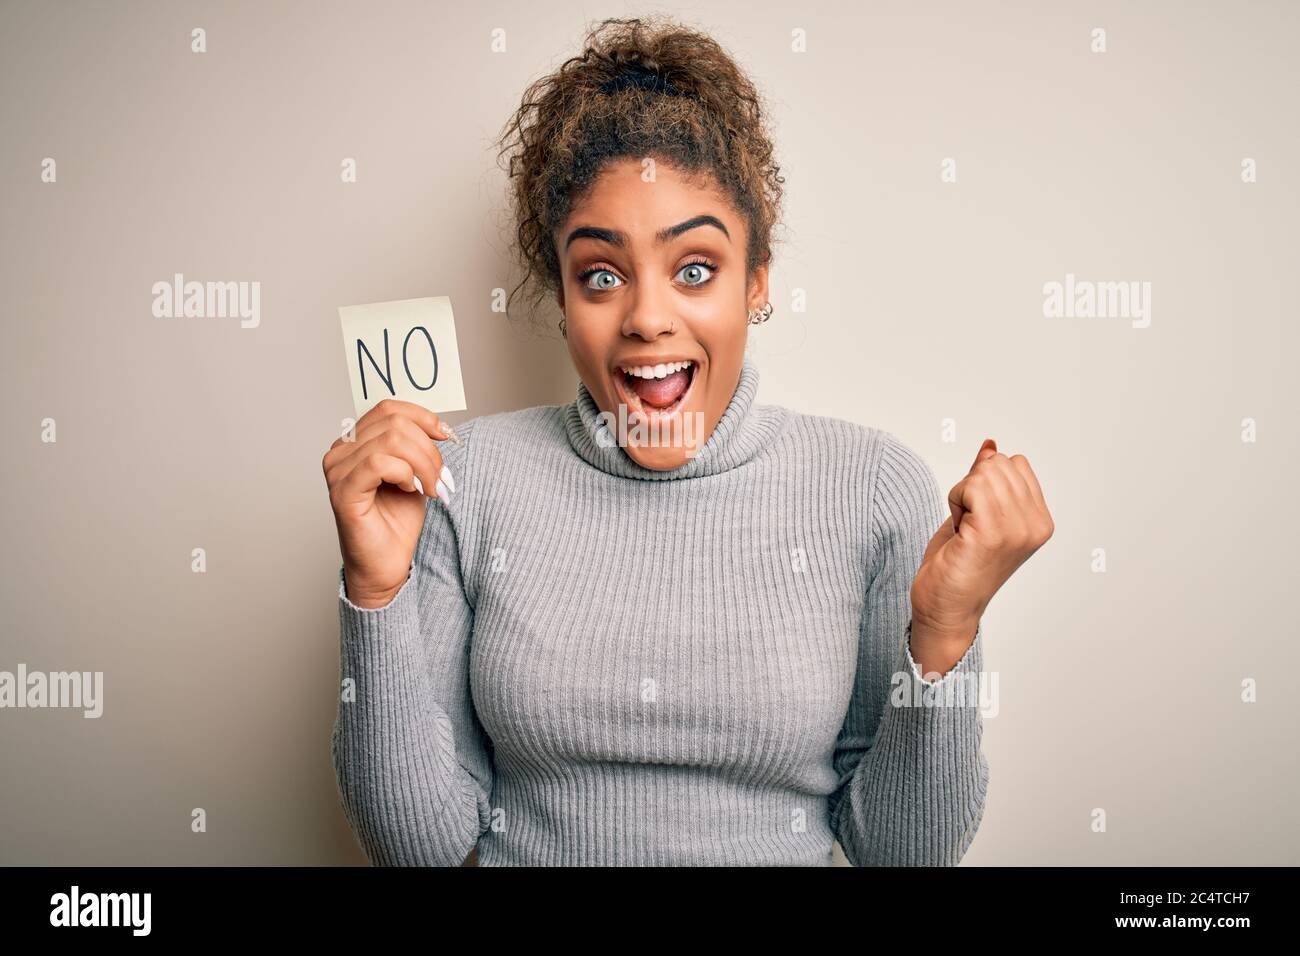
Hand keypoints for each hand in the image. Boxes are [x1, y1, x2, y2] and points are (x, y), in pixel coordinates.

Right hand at [322, 399, 457, 607]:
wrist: (386, 565)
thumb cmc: (396, 522)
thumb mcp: (414, 473)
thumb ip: (415, 446)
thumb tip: (437, 425)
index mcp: (355, 442)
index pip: (388, 408)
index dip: (422, 416)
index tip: (447, 435)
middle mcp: (340, 451)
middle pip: (394, 423)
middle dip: (428, 449)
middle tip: (441, 478)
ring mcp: (337, 470)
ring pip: (391, 440)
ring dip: (423, 464)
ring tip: (432, 488)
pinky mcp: (342, 491)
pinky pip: (378, 463)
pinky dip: (405, 473)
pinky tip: (413, 490)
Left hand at [910, 438, 1053, 641]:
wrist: (945, 608)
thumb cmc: (957, 564)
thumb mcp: (975, 512)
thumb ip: (986, 480)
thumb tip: (990, 446)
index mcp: (1041, 520)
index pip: (1015, 464)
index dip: (985, 482)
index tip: (979, 517)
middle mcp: (1036, 524)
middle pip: (998, 464)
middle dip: (972, 486)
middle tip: (968, 525)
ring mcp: (1018, 529)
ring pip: (983, 472)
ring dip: (961, 496)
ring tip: (964, 530)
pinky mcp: (992, 532)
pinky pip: (969, 486)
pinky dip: (955, 501)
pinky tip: (958, 531)